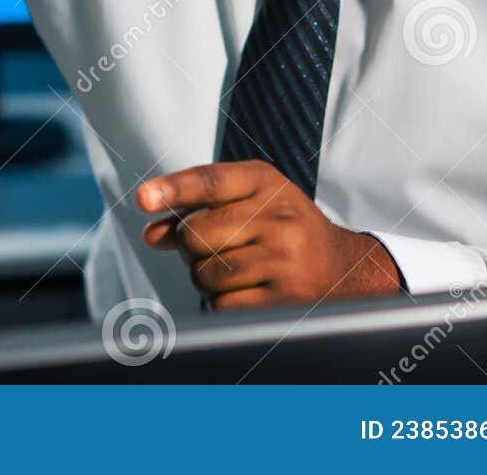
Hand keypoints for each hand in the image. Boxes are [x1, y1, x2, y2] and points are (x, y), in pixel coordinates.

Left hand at [137, 160, 403, 309]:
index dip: (173, 189)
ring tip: (236, 271)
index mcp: (266, 182)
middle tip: (214, 249)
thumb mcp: (246, 204)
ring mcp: (286, 257)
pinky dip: (222, 304)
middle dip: (190, 248)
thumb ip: (195, 210)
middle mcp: (280, 215)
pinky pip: (223, 304)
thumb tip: (151, 234)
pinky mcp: (287, 297)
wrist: (343, 269)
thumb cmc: (281, 231)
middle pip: (195, 234)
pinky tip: (248, 293)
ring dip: (206, 279)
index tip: (143, 198)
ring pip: (205, 273)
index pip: (210, 181)